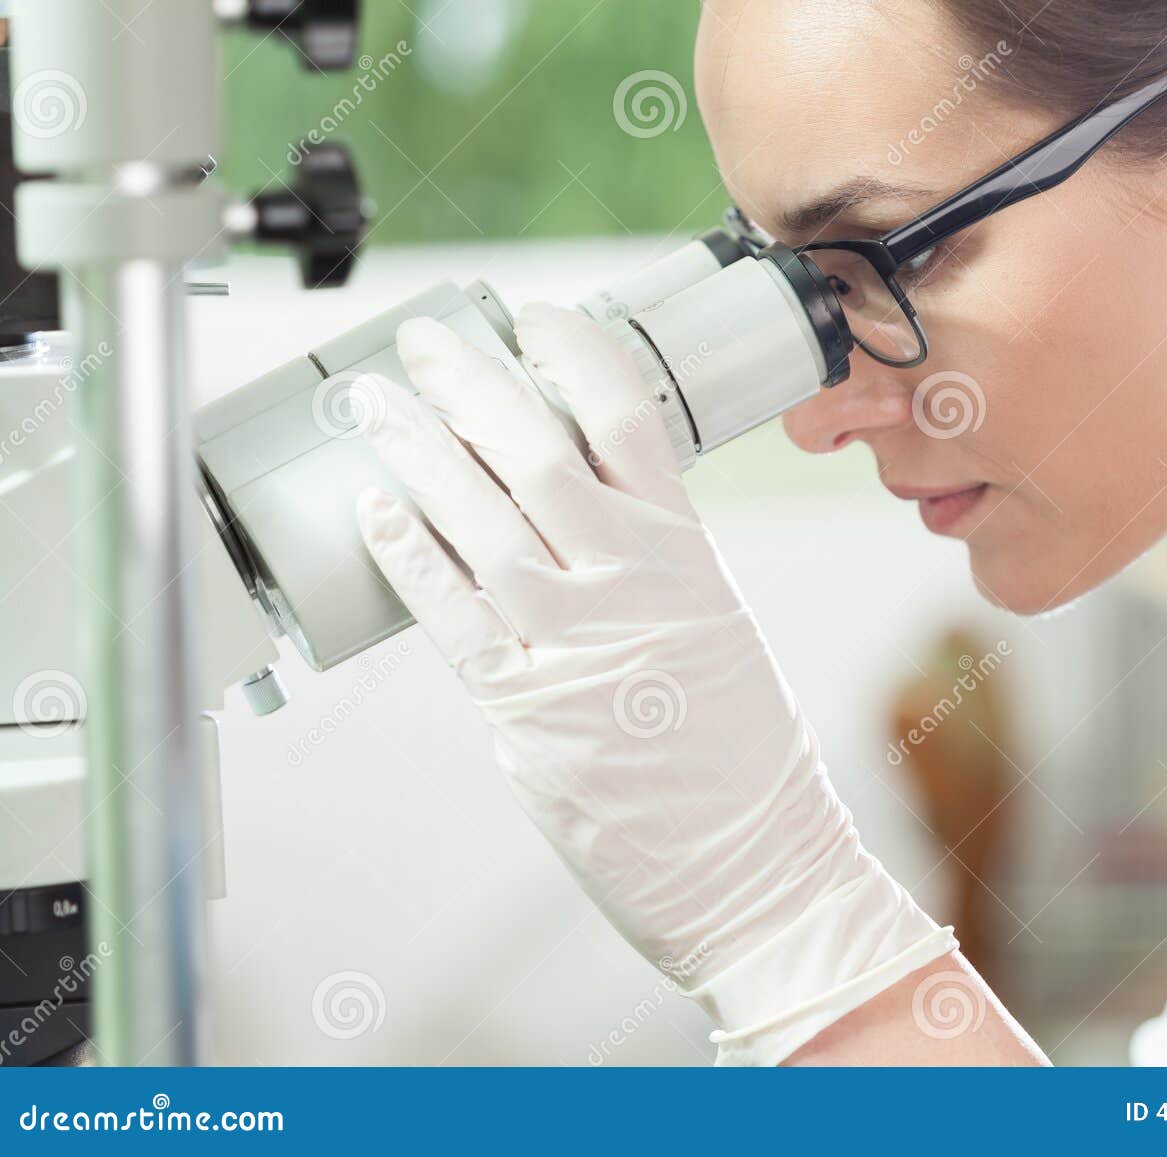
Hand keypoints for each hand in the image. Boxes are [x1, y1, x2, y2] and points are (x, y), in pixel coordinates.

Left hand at [355, 304, 952, 1063]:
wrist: (756, 866)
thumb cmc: (748, 760)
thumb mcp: (721, 626)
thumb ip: (651, 566)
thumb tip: (577, 518)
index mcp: (687, 554)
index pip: (626, 417)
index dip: (572, 353)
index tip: (532, 319)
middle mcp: (629, 582)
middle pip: (534, 447)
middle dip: (469, 381)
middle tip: (425, 341)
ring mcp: (574, 643)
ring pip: (479, 517)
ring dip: (416, 449)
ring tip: (373, 403)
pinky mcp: (525, 710)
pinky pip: (449, 615)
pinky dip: (408, 553)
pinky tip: (374, 508)